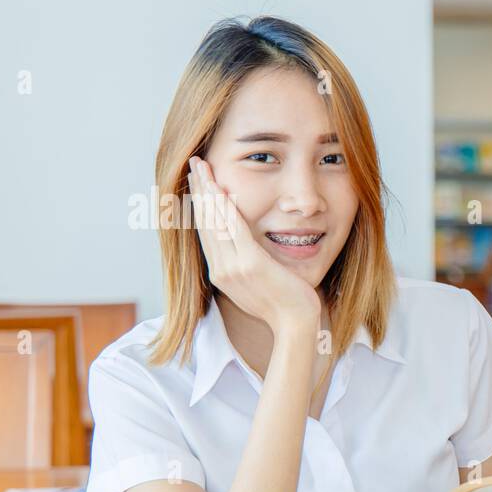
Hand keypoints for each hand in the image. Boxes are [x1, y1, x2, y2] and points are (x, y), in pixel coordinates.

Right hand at [188, 156, 320, 336]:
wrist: (296, 326)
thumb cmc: (287, 306)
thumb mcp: (261, 284)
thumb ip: (250, 266)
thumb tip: (249, 251)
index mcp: (221, 275)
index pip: (205, 233)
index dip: (200, 206)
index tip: (198, 183)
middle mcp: (221, 271)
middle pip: (204, 223)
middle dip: (199, 191)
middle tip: (194, 164)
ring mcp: (233, 268)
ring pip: (213, 221)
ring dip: (206, 190)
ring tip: (201, 166)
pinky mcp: (250, 264)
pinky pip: (233, 228)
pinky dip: (224, 206)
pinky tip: (219, 187)